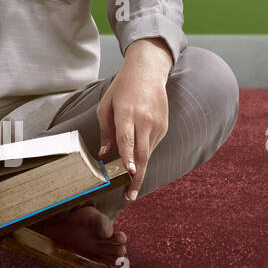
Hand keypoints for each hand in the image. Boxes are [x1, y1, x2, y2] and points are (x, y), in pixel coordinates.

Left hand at [96, 43, 171, 200]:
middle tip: (129, 195)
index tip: (128, 172)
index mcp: (127, 113)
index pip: (127, 138)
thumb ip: (106, 132)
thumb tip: (104, 155)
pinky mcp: (164, 127)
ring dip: (139, 169)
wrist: (148, 72)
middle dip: (136, 176)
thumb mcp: (106, 106)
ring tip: (129, 186)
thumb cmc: (121, 89)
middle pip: (142, 153)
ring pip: (148, 153)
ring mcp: (157, 125)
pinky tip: (135, 162)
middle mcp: (144, 120)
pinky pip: (151, 146)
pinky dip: (143, 156)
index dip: (127, 156)